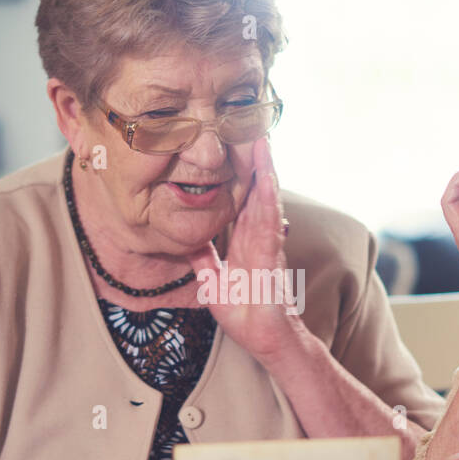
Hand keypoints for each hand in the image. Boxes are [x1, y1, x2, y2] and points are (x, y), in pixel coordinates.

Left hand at [189, 138, 305, 361]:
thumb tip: (186, 242)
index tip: (230, 142)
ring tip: (260, 136)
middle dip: (253, 156)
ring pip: (266, 196)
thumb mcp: (211, 281)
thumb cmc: (244, 313)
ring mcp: (267, 242)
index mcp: (244, 238)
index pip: (240, 196)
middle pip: (256, 187)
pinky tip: (266, 177)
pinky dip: (268, 197)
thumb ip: (203, 259)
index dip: (237, 170)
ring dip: (264, 167)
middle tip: (249, 121)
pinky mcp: (272, 254)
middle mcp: (258, 234)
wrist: (264, 338)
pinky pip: (269, 220)